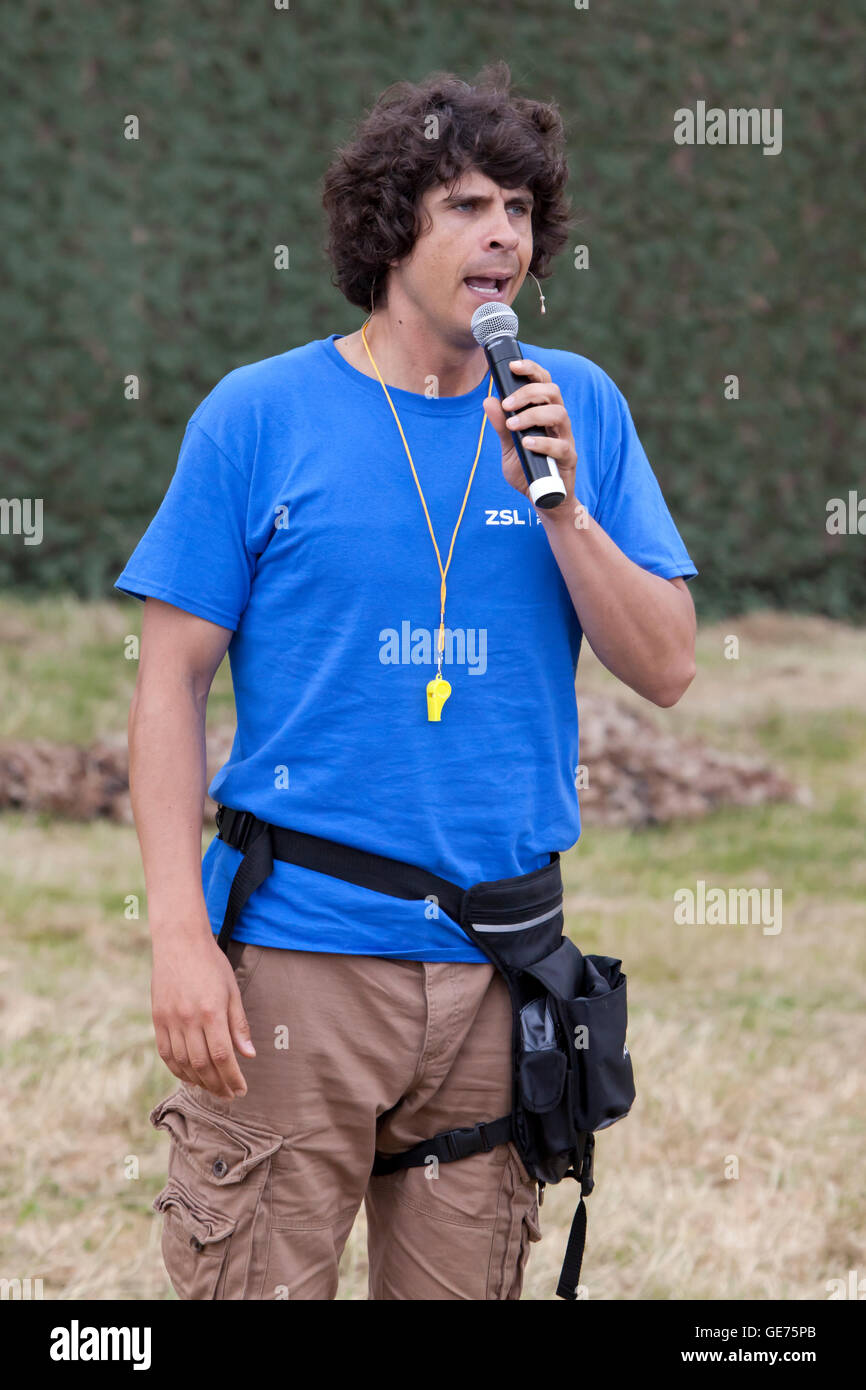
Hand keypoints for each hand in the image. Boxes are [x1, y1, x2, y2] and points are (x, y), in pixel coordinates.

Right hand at [151, 926, 255, 1098]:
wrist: (179, 942)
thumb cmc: (211, 964)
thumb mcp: (232, 991)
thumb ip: (239, 1025)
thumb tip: (249, 1056)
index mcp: (211, 1012)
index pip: (223, 1056)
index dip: (232, 1078)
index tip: (241, 1089)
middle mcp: (188, 1019)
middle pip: (202, 1065)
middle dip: (218, 1085)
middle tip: (229, 1096)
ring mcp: (170, 1020)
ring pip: (183, 1063)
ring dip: (198, 1081)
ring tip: (212, 1089)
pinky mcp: (157, 1019)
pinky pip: (166, 1053)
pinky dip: (177, 1069)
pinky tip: (189, 1077)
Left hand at [481, 358, 577, 507]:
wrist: (542, 499)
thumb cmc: (528, 469)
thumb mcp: (508, 447)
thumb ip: (500, 426)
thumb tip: (488, 401)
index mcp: (544, 413)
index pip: (542, 382)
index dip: (531, 369)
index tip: (512, 366)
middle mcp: (557, 422)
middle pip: (552, 392)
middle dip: (528, 392)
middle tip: (507, 404)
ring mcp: (565, 439)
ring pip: (559, 414)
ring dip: (533, 415)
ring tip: (513, 425)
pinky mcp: (569, 459)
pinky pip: (561, 446)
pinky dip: (542, 442)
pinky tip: (526, 444)